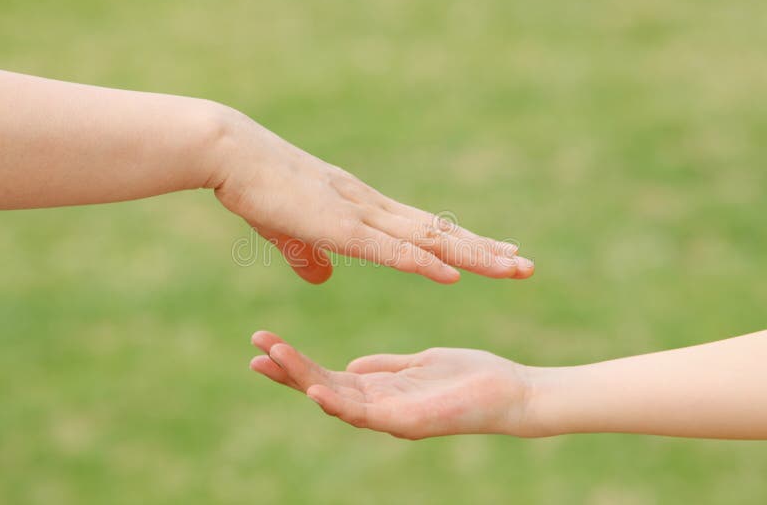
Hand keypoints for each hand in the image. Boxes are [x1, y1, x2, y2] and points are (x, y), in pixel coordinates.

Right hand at [213, 112, 533, 283]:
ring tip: (512, 268)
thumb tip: (322, 279)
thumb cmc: (257, 188)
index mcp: (363, 210)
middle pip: (439, 234)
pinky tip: (452, 275)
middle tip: (525, 266)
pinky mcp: (338, 226)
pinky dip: (422, 262)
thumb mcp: (288, 231)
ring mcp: (359, 215)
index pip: (424, 230)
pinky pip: (389, 249)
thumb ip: (308, 256)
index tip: (495, 253)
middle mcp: (373, 208)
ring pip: (428, 240)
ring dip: (472, 256)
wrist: (232, 152)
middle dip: (485, 252)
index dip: (461, 244)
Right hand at [249, 331, 538, 438]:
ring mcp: (392, 418)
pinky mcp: (409, 423)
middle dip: (288, 372)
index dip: (296, 364)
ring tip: (272, 359)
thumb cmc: (470, 376)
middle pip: (323, 389)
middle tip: (254, 350)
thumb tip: (352, 366)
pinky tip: (317, 390)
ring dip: (303, 381)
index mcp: (381, 392)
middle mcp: (379, 409)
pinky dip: (339, 403)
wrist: (513, 392)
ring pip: (336, 401)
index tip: (266, 343)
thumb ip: (387, 368)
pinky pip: (367, 414)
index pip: (328, 377)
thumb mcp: (420, 364)